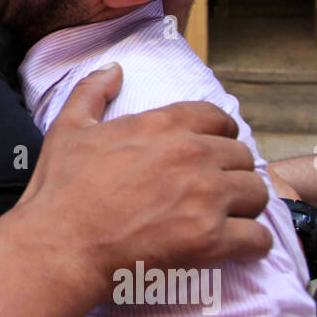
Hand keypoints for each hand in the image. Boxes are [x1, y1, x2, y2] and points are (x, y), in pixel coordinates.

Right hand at [4, 63, 272, 309]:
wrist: (59, 246)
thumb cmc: (60, 190)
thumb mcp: (67, 129)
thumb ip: (92, 92)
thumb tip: (114, 69)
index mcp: (162, 125)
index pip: (219, 120)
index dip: (220, 137)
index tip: (213, 154)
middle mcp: (192, 154)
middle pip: (243, 157)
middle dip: (232, 174)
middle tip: (215, 194)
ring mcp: (205, 197)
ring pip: (257, 193)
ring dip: (245, 206)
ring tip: (228, 220)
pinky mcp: (211, 240)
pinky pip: (257, 238)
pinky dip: (251, 244)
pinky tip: (235, 247)